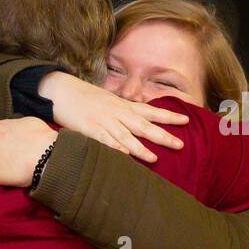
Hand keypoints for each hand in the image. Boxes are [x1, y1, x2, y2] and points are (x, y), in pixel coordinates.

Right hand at [39, 72, 186, 162]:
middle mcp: (117, 112)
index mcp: (123, 105)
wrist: (61, 90)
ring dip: (140, 148)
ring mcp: (103, 120)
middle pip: (143, 125)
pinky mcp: (88, 128)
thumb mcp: (108, 101)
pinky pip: (103, 140)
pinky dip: (114, 148)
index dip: (169, 116)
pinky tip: (124, 156)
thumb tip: (137, 120)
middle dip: (163, 136)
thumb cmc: (84, 98)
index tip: (186, 120)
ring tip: (154, 159)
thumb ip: (122, 111)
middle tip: (180, 145)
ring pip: (125, 136)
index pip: (151, 111)